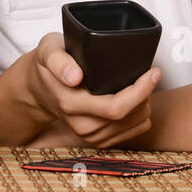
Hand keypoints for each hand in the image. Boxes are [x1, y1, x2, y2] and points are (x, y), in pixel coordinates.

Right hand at [25, 33, 161, 147]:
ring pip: (134, 126)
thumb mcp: (47, 51)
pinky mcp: (98, 140)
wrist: (38, 88)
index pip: (116, 107)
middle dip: (146, 95)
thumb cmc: (48, 64)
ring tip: (141, 85)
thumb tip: (75, 77)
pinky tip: (136, 101)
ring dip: (145, 105)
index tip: (153, 72)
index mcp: (71, 104)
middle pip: (129, 117)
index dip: (140, 91)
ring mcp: (90, 136)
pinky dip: (140, 117)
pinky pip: (132, 133)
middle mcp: (81, 125)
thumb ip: (58, 60)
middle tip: (149, 74)